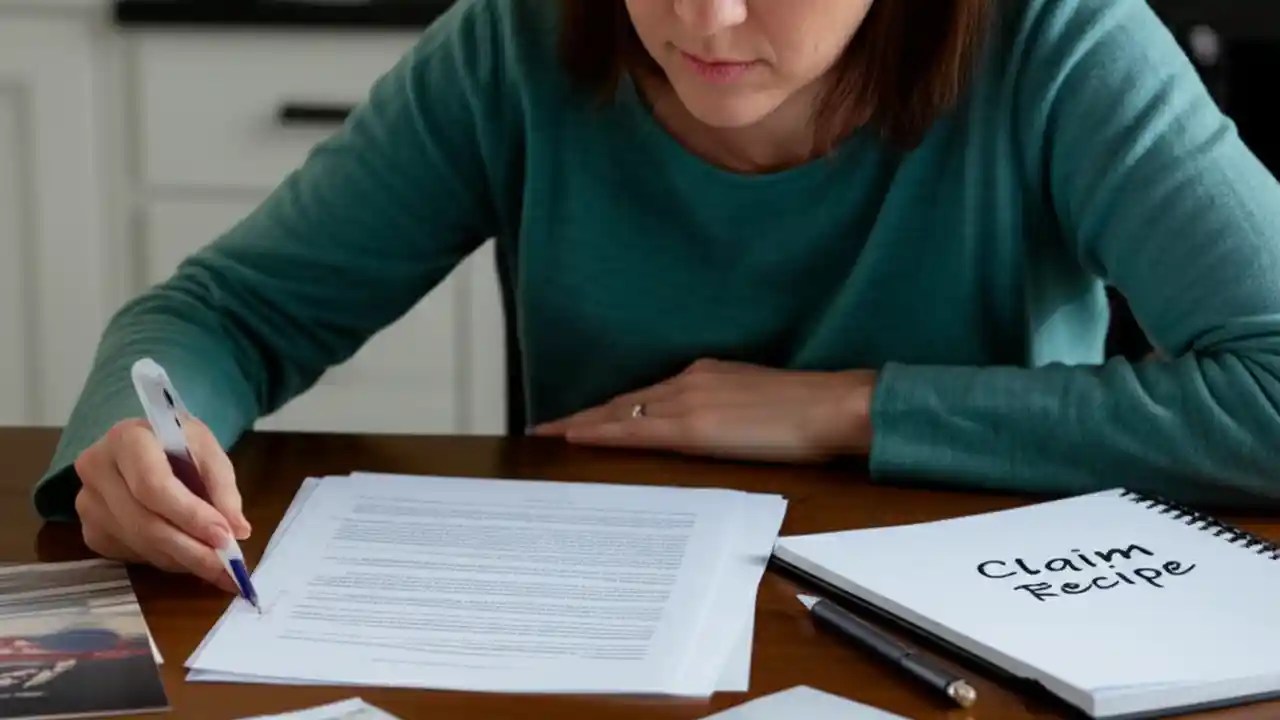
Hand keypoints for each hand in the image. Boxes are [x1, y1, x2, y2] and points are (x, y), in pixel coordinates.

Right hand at [73, 416, 250, 591]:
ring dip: (182, 560)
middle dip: (191, 549)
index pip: (153, 486)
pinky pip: (132, 554)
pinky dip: (166, 560)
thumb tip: (238, 531)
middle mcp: (96, 471)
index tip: (224, 537)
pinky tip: (188, 557)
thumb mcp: (207, 451)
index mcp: (126, 440)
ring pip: (139, 544)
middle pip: (143, 522)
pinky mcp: (91, 531)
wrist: (145, 445)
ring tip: (217, 566)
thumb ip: (223, 488)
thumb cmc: (178, 443)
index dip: (190, 515)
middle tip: (227, 568)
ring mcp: (88, 504)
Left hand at [532, 359, 876, 462]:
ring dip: (582, 424)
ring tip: (547, 435)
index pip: (646, 394)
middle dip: (584, 415)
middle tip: (546, 428)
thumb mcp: (757, 403)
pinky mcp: (693, 425)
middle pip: (624, 400)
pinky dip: (601, 432)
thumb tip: (711, 430)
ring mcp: (688, 399)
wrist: (831, 405)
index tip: (583, 417)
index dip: (611, 407)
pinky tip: (576, 438)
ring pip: (621, 412)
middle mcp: (689, 380)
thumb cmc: (808, 410)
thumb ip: (726, 411)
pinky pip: (634, 430)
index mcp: (706, 375)